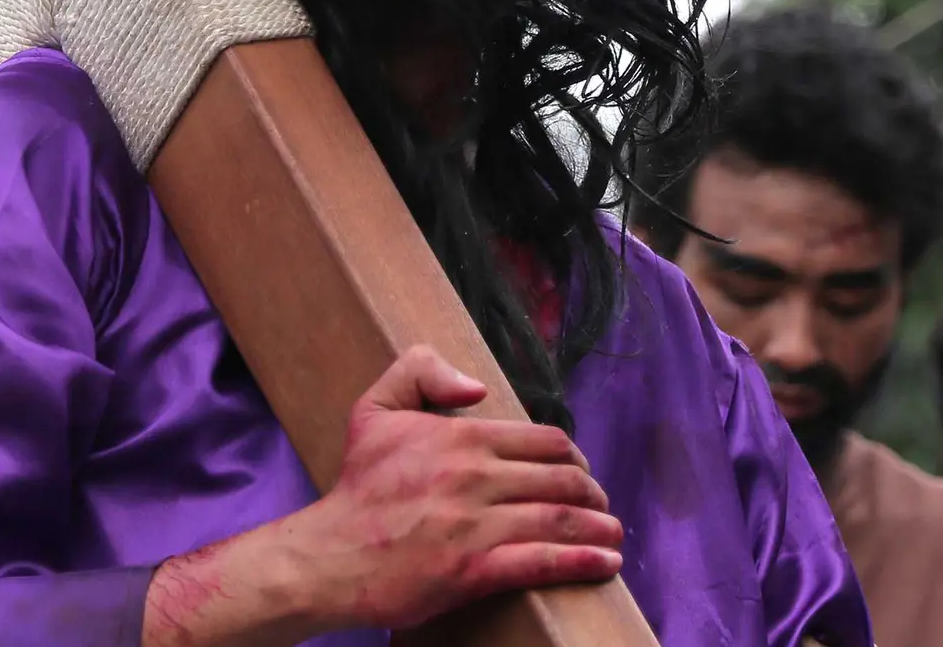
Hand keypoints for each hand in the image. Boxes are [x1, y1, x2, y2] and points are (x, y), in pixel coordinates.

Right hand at [142, 347, 621, 645]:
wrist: (328, 557)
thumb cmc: (356, 486)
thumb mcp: (375, 409)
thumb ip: (420, 371)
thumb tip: (476, 387)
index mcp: (462, 437)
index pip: (545, 440)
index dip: (572, 456)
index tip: (579, 472)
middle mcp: (476, 477)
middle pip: (562, 480)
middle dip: (591, 493)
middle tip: (600, 506)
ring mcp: (476, 526)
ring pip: (559, 519)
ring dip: (598, 527)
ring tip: (614, 536)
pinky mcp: (472, 572)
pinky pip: (541, 562)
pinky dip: (582, 562)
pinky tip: (605, 565)